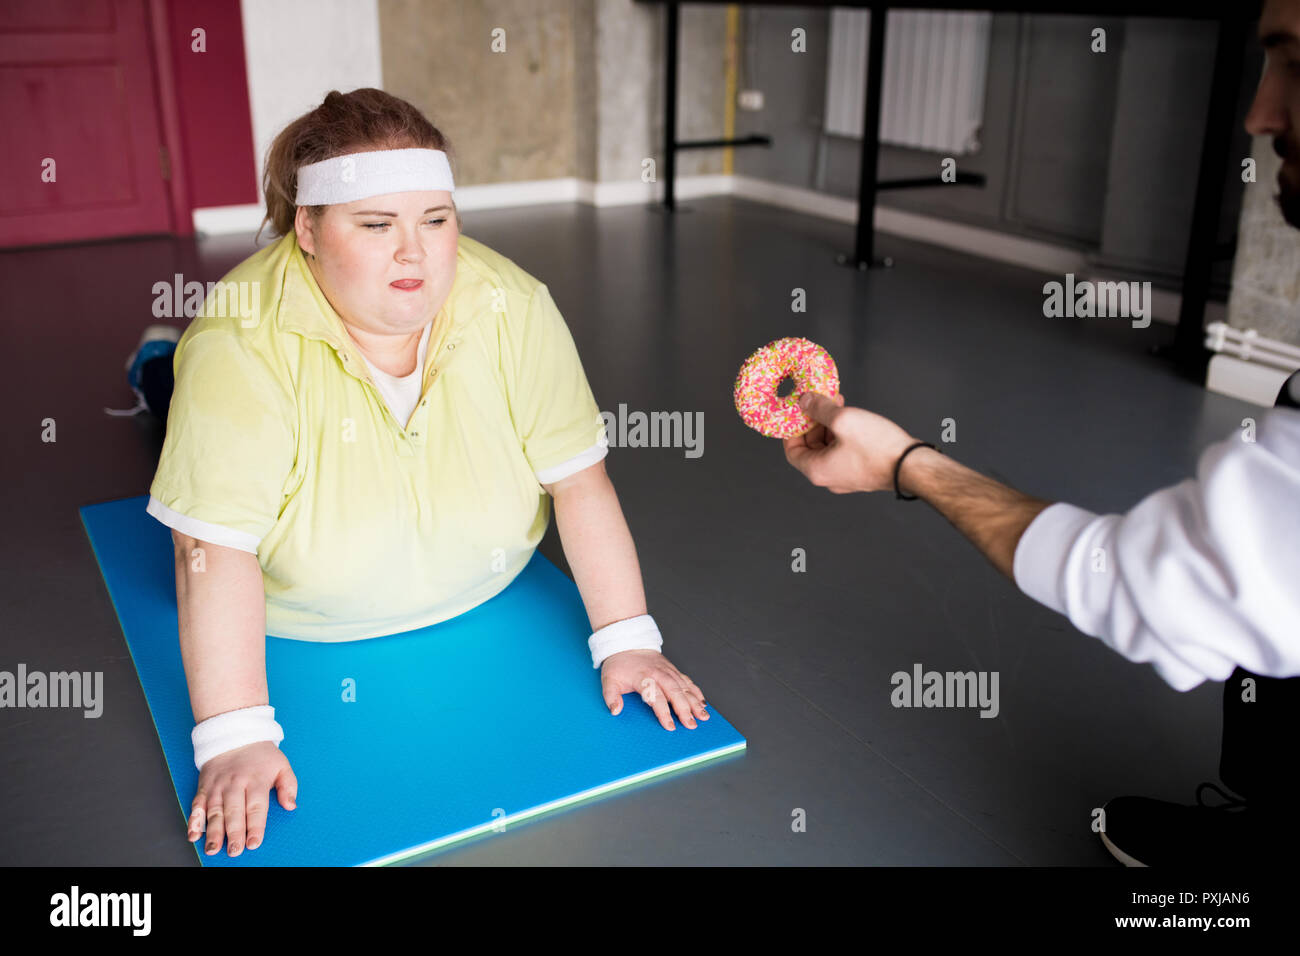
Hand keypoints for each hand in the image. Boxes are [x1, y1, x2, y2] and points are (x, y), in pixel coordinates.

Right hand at [188, 741, 297, 856]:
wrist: (234, 735)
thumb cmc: (261, 756)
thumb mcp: (282, 765)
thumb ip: (288, 786)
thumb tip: (291, 806)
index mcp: (256, 780)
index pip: (256, 807)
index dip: (255, 826)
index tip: (254, 843)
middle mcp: (235, 784)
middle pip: (234, 812)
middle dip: (234, 833)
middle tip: (234, 850)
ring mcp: (217, 787)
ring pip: (214, 811)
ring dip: (213, 832)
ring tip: (213, 849)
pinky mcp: (204, 788)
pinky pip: (197, 805)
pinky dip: (193, 821)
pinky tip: (193, 835)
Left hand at [600, 649, 709, 730]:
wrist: (628, 643)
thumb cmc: (619, 665)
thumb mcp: (609, 680)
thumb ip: (611, 696)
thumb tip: (616, 711)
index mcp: (643, 677)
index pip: (656, 697)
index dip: (663, 712)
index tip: (670, 726)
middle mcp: (659, 674)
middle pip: (674, 692)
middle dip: (685, 709)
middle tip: (691, 725)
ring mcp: (668, 671)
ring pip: (684, 687)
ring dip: (695, 702)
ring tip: (703, 716)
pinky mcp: (673, 670)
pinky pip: (687, 681)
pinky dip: (696, 692)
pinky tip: (703, 703)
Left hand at [783, 392, 916, 493]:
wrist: (912, 466)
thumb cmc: (879, 448)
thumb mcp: (844, 419)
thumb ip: (819, 408)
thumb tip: (804, 401)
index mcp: (817, 470)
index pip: (791, 451)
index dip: (792, 429)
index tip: (798, 412)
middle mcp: (829, 477)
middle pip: (810, 447)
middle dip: (814, 422)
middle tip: (821, 402)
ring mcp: (846, 476)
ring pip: (828, 448)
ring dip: (829, 425)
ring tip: (838, 404)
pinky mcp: (861, 471)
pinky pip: (843, 451)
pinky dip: (843, 434)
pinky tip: (852, 417)